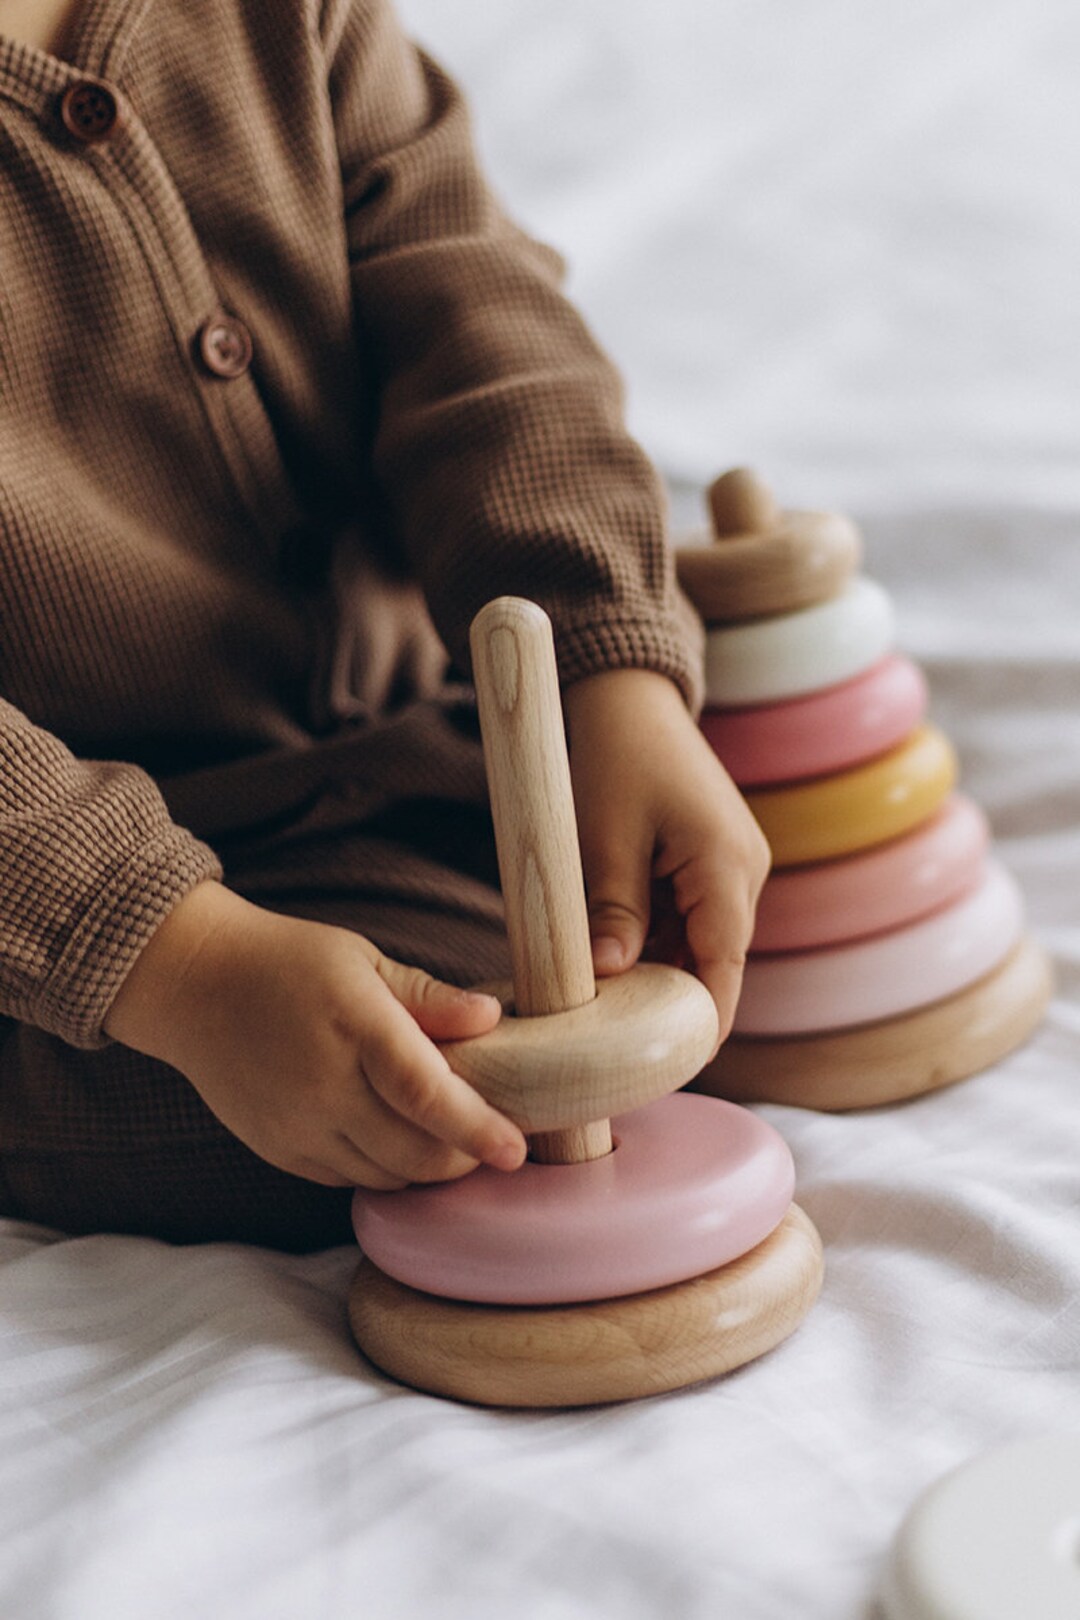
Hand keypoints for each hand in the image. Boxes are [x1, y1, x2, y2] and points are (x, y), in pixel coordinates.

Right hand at [104, 882, 526, 1189]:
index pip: (424, 1092)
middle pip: (413, 1151)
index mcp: (355, 1026)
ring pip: (385, 1176)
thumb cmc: (288, 963)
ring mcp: (297, 1125)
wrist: (193, 986)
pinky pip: (347, 1179)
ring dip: (425, 1167)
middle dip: (463, 1157)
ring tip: (444, 1138)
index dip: (476, 1127)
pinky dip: (382, 1169)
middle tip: (489, 1139)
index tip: (517, 1150)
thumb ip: (428, 996)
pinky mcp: (278, 1150)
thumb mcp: (363, 960)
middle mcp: (324, 1085)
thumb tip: (491, 1018)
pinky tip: (391, 1139)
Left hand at [563, 669, 769, 1048]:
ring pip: (696, 947)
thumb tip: (610, 978)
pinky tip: (608, 963)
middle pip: (713, 966)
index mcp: (728, 869)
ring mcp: (729, 869)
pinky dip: (651, 945)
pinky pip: (685, 921)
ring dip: (655, 976)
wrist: (628, 696)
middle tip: (613, 1049)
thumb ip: (612, 909)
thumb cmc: (615, 754)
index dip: (697, 1026)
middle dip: (668, 1007)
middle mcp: (743, 874)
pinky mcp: (707, 863)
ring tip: (602, 1011)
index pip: (723, 973)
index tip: (660, 1065)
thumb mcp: (602, 836)